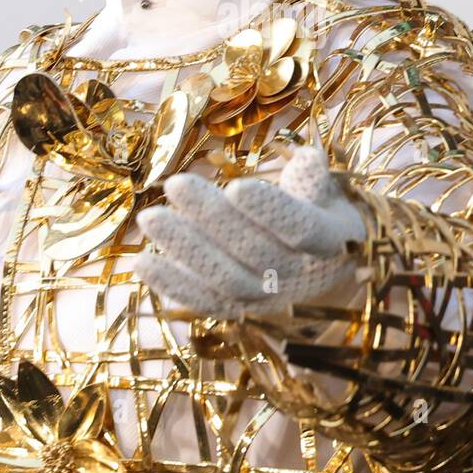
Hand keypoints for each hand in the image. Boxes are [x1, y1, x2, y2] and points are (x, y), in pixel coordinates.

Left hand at [134, 144, 369, 320]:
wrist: (326, 271)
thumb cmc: (321, 213)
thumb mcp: (329, 192)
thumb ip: (313, 178)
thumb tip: (306, 162)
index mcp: (328, 239)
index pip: (300, 228)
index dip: (270, 211)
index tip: (237, 187)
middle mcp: (299, 275)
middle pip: (253, 249)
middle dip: (212, 217)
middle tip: (175, 184)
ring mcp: (267, 298)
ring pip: (225, 278)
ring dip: (186, 248)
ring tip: (151, 217)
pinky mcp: (238, 310)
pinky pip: (204, 301)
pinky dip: (174, 284)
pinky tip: (143, 263)